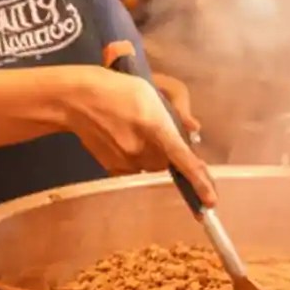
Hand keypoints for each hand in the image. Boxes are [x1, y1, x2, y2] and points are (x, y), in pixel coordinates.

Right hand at [63, 67, 217, 205]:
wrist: (79, 100)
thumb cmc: (119, 89)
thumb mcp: (154, 90)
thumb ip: (178, 110)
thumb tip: (194, 130)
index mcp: (156, 127)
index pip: (183, 160)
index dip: (200, 181)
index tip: (211, 200)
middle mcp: (143, 150)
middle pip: (169, 163)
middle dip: (170, 153)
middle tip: (155, 131)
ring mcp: (127, 162)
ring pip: (152, 167)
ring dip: (153, 156)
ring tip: (136, 131)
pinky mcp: (113, 169)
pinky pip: (135, 170)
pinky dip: (137, 159)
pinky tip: (125, 140)